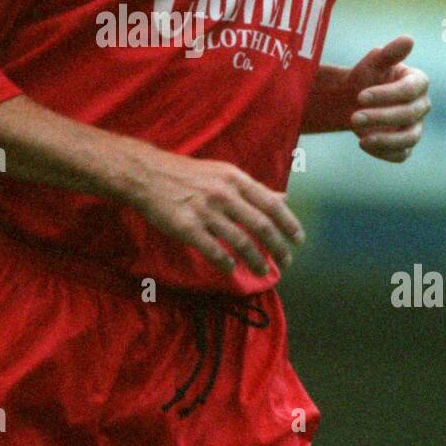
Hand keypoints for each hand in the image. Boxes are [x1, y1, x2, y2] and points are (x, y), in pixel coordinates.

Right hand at [129, 150, 304, 277]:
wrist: (148, 175)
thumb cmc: (188, 174)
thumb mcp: (224, 173)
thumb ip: (254, 188)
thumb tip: (284, 197)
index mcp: (235, 180)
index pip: (271, 204)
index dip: (289, 224)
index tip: (298, 240)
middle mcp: (224, 195)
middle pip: (261, 226)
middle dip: (278, 247)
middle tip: (286, 262)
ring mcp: (206, 212)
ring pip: (241, 242)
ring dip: (256, 260)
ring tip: (263, 271)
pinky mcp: (188, 228)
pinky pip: (213, 251)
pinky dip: (227, 264)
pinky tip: (233, 270)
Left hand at [347, 35, 430, 162]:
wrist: (353, 100)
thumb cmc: (366, 77)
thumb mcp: (374, 62)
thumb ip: (390, 53)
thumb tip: (408, 39)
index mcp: (418, 82)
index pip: (410, 90)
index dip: (386, 94)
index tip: (360, 96)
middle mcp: (422, 105)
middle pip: (409, 114)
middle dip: (381, 117)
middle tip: (353, 117)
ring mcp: (415, 127)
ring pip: (409, 138)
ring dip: (385, 139)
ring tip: (360, 137)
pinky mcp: (405, 146)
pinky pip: (401, 155)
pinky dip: (383, 152)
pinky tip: (363, 143)